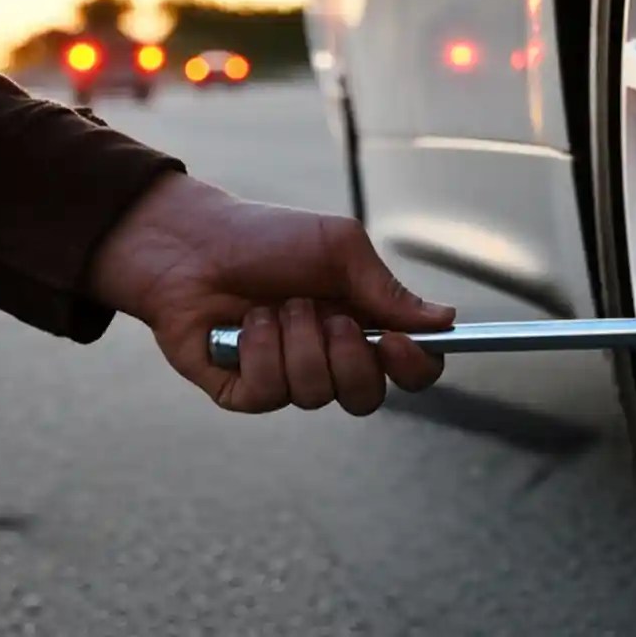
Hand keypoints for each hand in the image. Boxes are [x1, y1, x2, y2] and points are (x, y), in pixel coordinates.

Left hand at [87, 173, 454, 413]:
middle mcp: (331, 360)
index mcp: (365, 326)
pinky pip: (270, 393)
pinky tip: (244, 323)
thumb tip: (445, 319)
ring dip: (296, 341)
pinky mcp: (245, 391)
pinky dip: (258, 350)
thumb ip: (389, 289)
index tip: (395, 341)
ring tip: (273, 305)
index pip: (412, 369)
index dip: (413, 366)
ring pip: (316, 394)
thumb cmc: (267, 238)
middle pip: (367, 398)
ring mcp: (287, 379)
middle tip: (326, 315)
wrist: (190, 241)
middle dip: (347, 357)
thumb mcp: (339, 248)